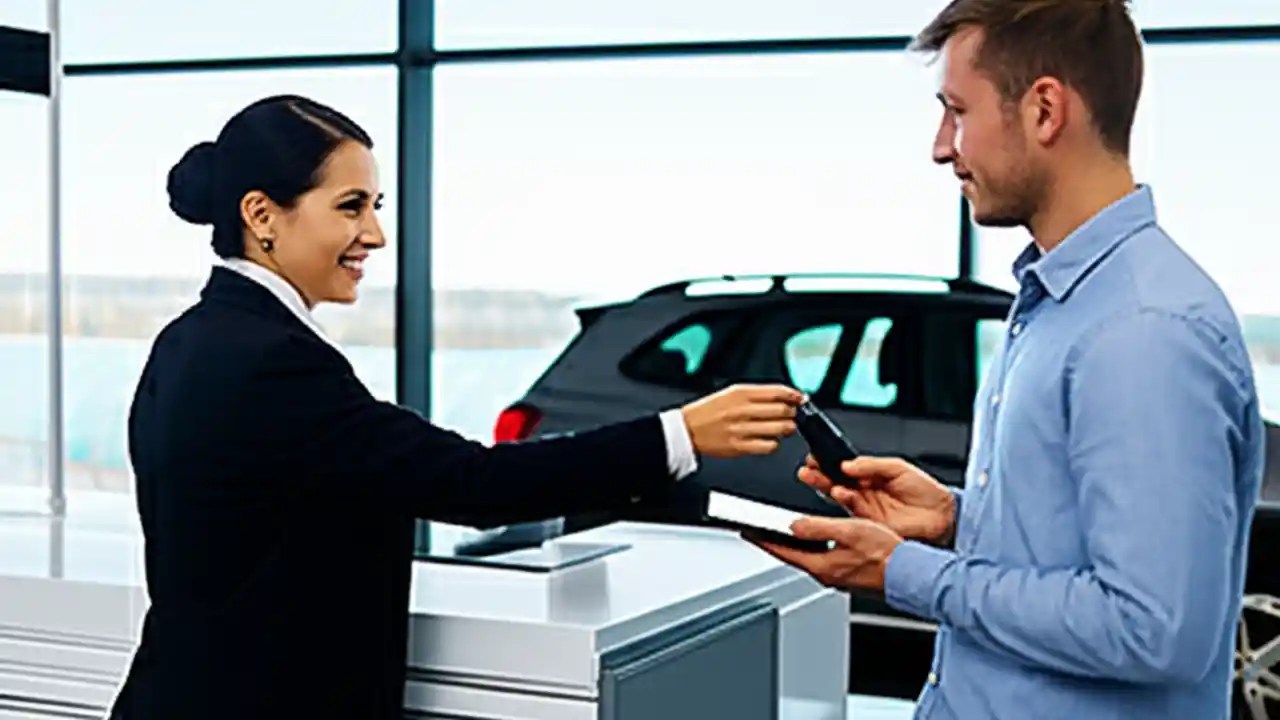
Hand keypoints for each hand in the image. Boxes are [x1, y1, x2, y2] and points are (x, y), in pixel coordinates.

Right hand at [680, 384, 803, 457]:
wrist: (687, 429)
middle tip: (792, 415)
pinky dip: (774, 444)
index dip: (794, 396)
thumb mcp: (731, 393)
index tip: (800, 399)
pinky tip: (768, 440)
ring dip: (787, 429)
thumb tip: (786, 396)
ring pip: (779, 429)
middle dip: (793, 413)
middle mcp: (742, 410)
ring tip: (783, 427)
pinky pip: (768, 446)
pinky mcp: (739, 447)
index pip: (778, 392)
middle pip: (782, 411)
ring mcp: (741, 429)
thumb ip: (758, 394)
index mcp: (741, 393)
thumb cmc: (709, 411)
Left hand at [746, 516, 902, 594]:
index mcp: (821, 566)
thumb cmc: (886, 555)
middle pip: (791, 556)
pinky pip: (821, 560)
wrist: (910, 574)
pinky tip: (814, 541)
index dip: (763, 541)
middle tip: (759, 531)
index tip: (747, 532)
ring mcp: (836, 576)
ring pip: (806, 558)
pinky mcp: (846, 575)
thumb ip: (818, 528)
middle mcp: (826, 574)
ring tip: (781, 533)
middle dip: (774, 543)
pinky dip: (811, 549)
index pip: (782, 553)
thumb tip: (794, 525)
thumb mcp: (849, 532)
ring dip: (793, 546)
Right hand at [798, 455, 956, 545]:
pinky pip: (850, 510)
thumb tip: (848, 463)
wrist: (942, 516)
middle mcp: (865, 493)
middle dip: (818, 474)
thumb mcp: (898, 468)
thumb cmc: (927, 492)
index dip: (829, 462)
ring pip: (838, 495)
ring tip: (813, 477)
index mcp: (872, 477)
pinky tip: (839, 491)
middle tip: (806, 468)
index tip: (815, 456)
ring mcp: (866, 508)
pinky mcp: (869, 522)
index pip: (844, 469)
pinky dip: (843, 499)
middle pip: (835, 481)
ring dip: (824, 486)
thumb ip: (872, 464)